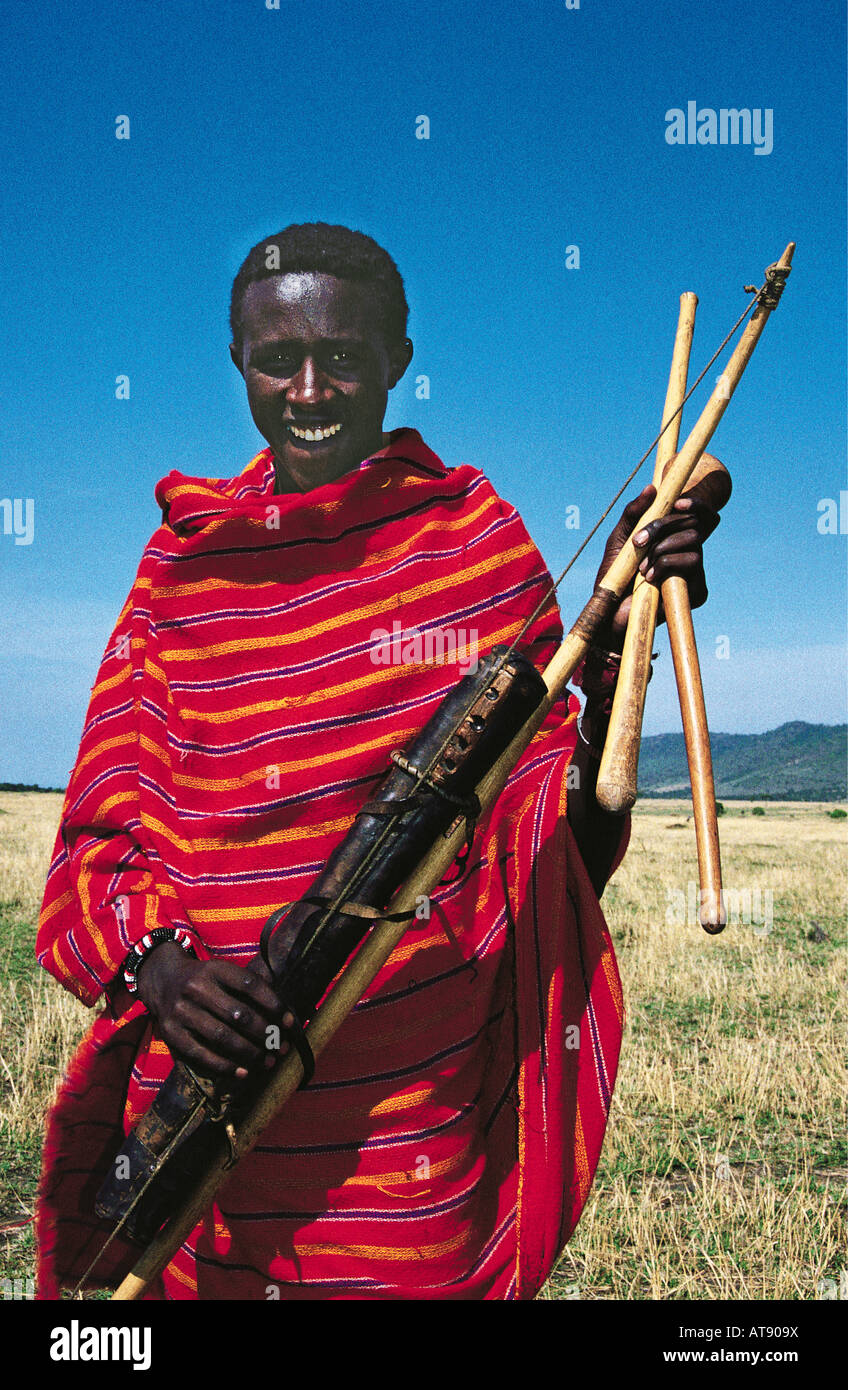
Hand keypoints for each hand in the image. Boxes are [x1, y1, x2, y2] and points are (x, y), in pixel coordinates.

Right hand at [136, 944, 291, 1084]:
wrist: (162, 980)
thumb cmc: (205, 981)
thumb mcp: (223, 973)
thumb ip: (249, 988)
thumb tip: (285, 1015)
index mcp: (214, 969)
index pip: (250, 985)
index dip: (273, 1003)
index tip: (290, 1021)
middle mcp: (195, 988)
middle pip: (238, 1014)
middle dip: (265, 1033)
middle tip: (283, 1047)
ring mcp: (181, 1011)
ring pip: (222, 1036)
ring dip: (250, 1053)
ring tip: (269, 1061)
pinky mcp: (171, 1033)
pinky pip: (202, 1054)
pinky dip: (225, 1066)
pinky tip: (244, 1072)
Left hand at [594, 453, 728, 646]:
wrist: (611, 612)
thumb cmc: (614, 576)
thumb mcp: (619, 539)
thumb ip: (633, 514)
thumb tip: (652, 488)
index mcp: (675, 539)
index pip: (700, 515)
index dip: (697, 504)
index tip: (678, 502)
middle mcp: (690, 553)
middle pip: (695, 523)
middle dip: (663, 527)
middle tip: (638, 542)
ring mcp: (696, 573)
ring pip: (694, 541)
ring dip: (661, 549)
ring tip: (641, 567)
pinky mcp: (698, 591)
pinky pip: (691, 563)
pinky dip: (666, 565)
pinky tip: (648, 579)